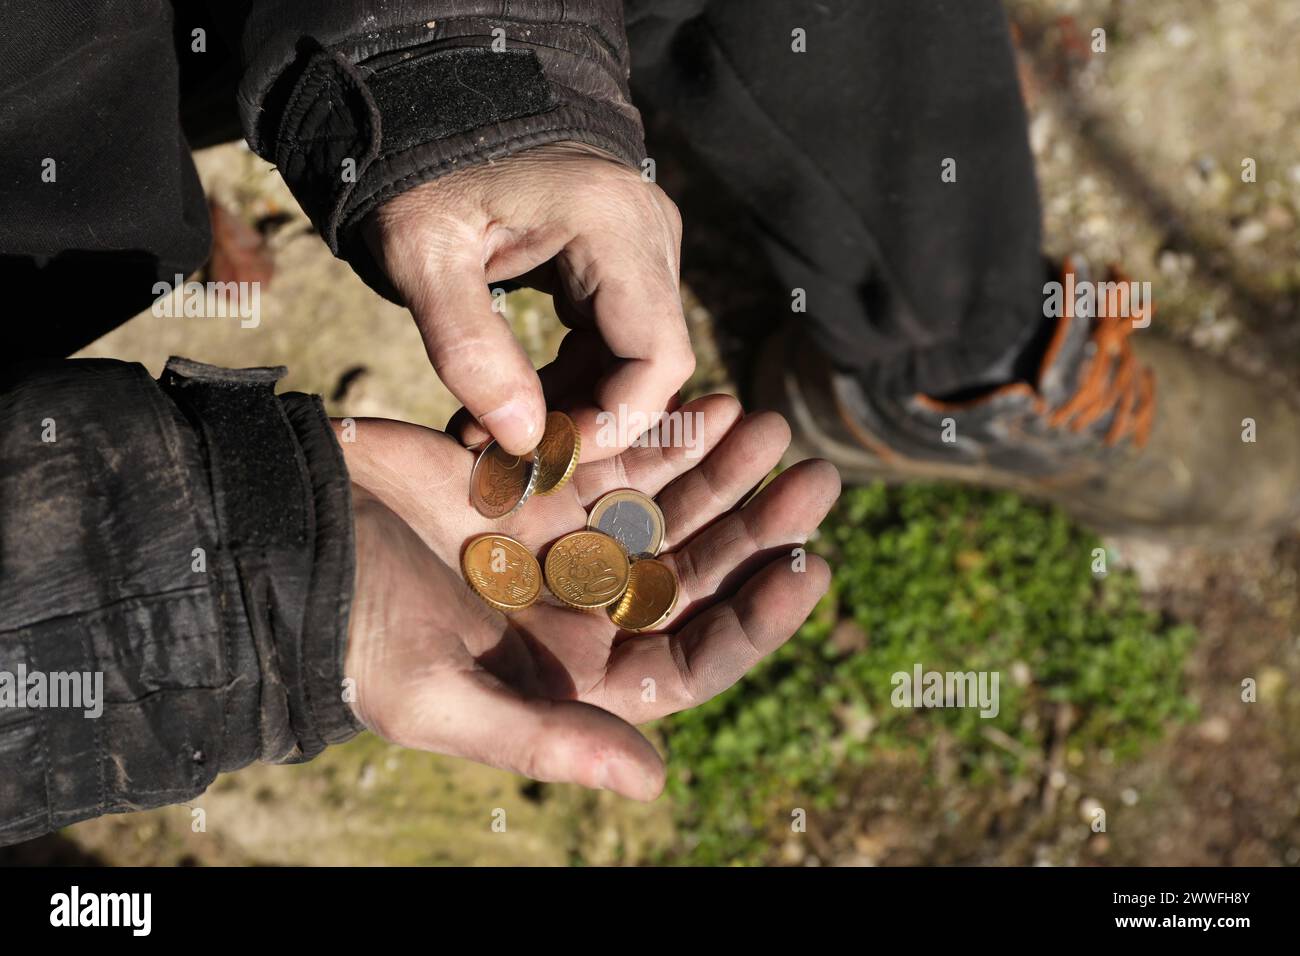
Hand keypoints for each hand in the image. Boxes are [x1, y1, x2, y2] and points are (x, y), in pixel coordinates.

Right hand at [338, 396, 839, 799]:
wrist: (284, 544)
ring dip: (721, 470)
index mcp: (574, 676)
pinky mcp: (539, 481)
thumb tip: (653, 784)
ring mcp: (565, 540)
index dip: (756, 619)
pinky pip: (619, 455)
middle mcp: (582, 610)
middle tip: (815, 476)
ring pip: (667, 506)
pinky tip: (705, 403)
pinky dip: (661, 432)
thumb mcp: (442, 701)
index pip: (692, 655)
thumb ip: (547, 738)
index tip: (808, 564)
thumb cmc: (354, 633)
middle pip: (695, 571)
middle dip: (756, 526)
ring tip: (769, 423)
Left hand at [364, 142, 692, 458]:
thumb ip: (468, 348)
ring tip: (492, 434)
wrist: (438, 102)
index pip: (658, 356)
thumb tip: (524, 440)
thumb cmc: (424, 167)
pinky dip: (569, 377)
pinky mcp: (621, 256)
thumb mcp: (423, 255)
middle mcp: (647, 231)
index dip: (617, 422)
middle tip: (513, 457)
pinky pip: (613, 337)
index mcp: (611, 223)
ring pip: (634, 357)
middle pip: (651, 363)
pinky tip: (510, 401)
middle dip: (587, 421)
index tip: (548, 455)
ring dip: (573, 405)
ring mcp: (640, 242)